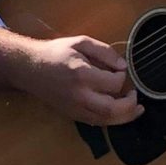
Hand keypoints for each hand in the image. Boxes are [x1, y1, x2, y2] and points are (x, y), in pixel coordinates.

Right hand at [0, 29, 143, 124]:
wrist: (29, 68)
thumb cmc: (55, 52)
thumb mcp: (80, 42)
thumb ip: (104, 51)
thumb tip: (123, 66)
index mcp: (81, 74)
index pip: (113, 83)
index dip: (123, 78)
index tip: (122, 71)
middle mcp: (79, 95)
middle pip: (111, 109)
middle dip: (130, 106)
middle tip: (136, 97)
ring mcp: (74, 108)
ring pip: (105, 120)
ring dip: (124, 117)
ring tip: (136, 110)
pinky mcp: (71, 115)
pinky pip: (95, 122)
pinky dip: (110, 120)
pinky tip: (119, 113)